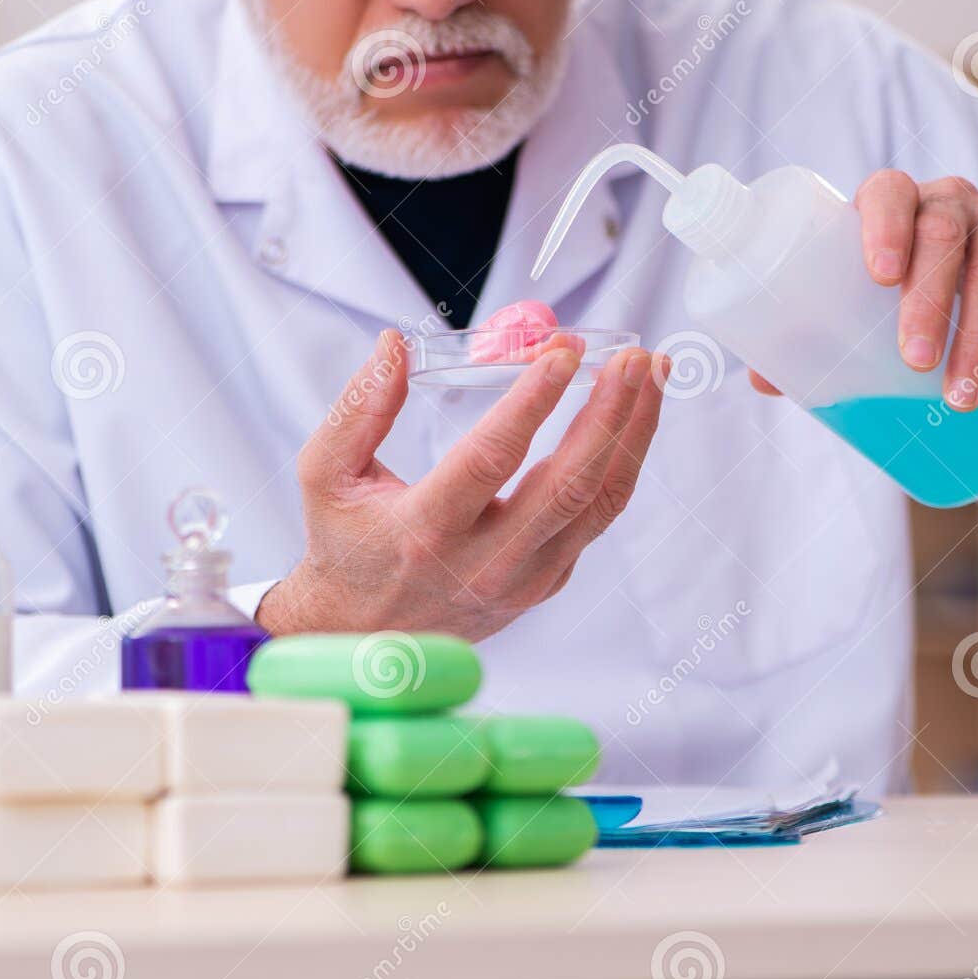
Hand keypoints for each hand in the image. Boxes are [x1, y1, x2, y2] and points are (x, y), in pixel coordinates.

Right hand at [257, 329, 667, 641]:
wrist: (366, 634)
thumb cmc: (347, 542)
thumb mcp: (326, 474)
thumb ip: (358, 408)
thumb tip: (396, 344)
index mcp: (425, 531)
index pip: (490, 461)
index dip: (532, 402)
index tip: (563, 350)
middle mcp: (483, 563)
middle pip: (567, 487)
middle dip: (610, 415)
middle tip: (631, 357)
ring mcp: (524, 580)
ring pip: (599, 505)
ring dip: (633, 435)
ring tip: (651, 373)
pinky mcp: (547, 584)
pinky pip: (595, 519)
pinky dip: (619, 463)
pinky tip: (628, 416)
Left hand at [749, 171, 977, 471]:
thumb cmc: (908, 292)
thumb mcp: (864, 301)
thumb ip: (818, 330)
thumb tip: (763, 381)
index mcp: (901, 201)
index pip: (890, 193)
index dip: (884, 226)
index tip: (878, 276)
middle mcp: (959, 201)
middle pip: (947, 237)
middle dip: (931, 300)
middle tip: (914, 362)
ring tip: (958, 400)